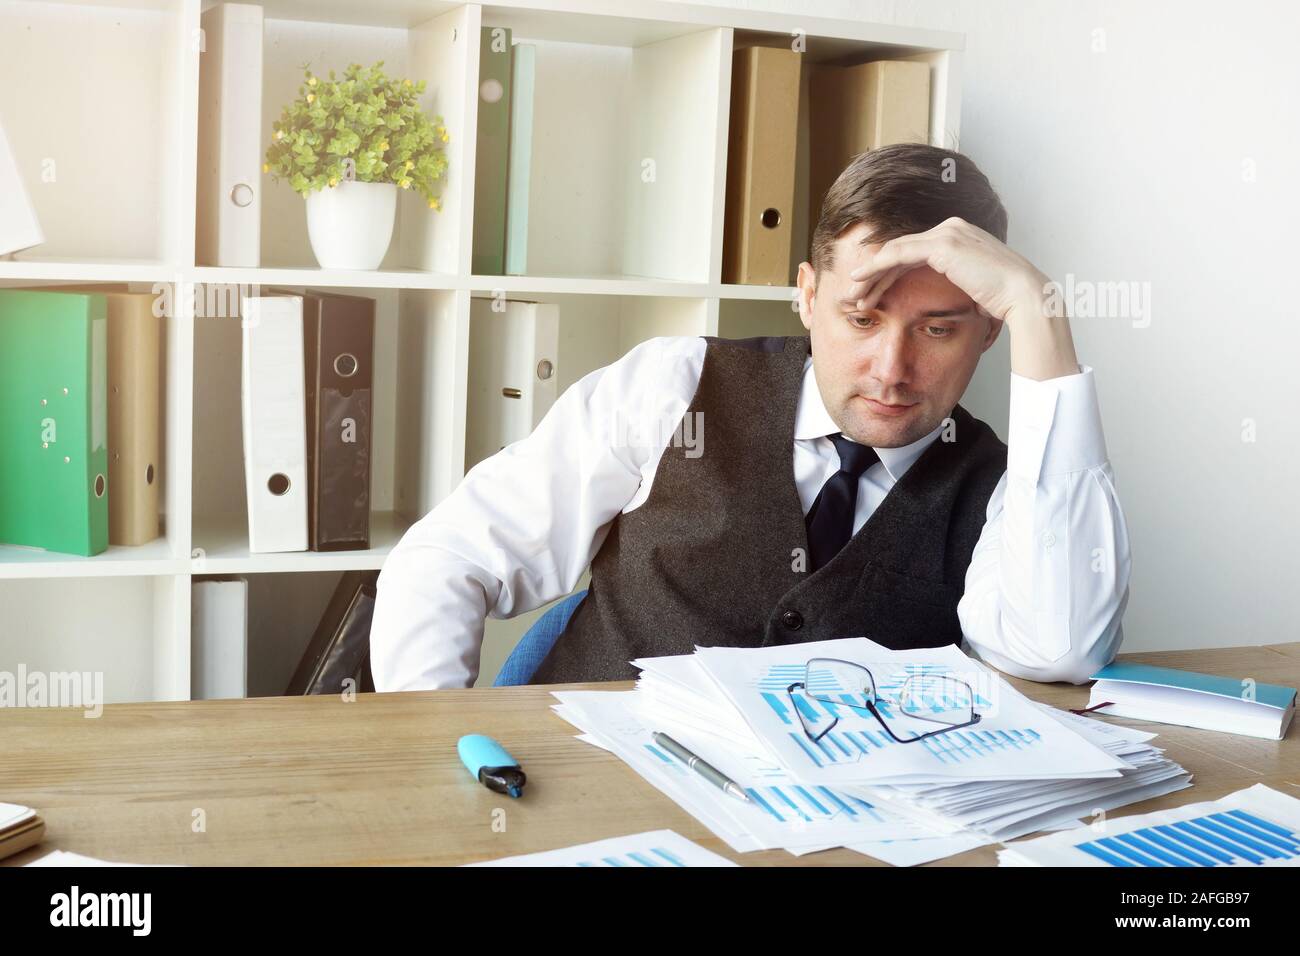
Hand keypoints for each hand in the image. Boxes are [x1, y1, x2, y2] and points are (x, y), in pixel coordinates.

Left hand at [846, 216, 1051, 327]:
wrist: (1023, 296)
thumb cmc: (1002, 300)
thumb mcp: (972, 289)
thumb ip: (954, 285)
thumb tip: (943, 303)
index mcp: (958, 237)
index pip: (911, 254)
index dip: (887, 275)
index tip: (869, 295)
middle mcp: (951, 228)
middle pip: (899, 251)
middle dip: (873, 275)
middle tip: (853, 295)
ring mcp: (947, 233)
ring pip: (895, 251)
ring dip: (870, 274)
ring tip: (852, 294)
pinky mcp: (943, 244)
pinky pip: (899, 253)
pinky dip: (877, 267)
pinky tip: (861, 280)